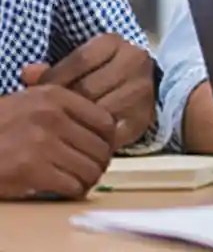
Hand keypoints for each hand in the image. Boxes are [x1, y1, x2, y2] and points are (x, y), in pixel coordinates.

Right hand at [0, 86, 115, 198]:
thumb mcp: (29, 99)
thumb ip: (63, 102)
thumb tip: (107, 120)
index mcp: (54, 96)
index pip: (105, 121)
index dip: (108, 140)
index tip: (101, 148)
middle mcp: (51, 117)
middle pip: (100, 148)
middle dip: (99, 163)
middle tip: (91, 169)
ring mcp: (42, 144)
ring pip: (90, 168)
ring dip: (88, 179)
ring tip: (80, 180)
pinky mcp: (32, 170)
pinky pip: (72, 186)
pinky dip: (74, 191)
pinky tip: (66, 189)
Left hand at [25, 34, 155, 147]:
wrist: (132, 88)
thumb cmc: (97, 75)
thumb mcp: (77, 66)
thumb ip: (53, 70)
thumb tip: (28, 74)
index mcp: (115, 43)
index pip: (80, 60)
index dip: (55, 78)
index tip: (38, 94)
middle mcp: (135, 62)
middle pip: (89, 88)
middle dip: (66, 104)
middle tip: (47, 116)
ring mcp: (143, 90)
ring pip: (100, 111)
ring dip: (78, 122)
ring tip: (63, 127)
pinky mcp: (144, 116)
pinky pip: (111, 132)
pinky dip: (93, 136)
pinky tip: (80, 136)